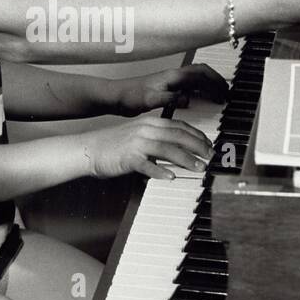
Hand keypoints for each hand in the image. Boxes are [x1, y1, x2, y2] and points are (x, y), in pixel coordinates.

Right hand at [79, 114, 213, 179]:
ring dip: (186, 159)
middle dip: (198, 146)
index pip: (180, 126)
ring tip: (199, 167)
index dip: (197, 136)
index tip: (209, 145)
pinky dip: (161, 171)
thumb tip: (178, 147)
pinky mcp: (128, 158)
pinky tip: (171, 177)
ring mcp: (136, 143)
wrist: (88, 149)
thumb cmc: (113, 145)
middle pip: (178, 136)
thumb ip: (157, 138)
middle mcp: (145, 130)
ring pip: (168, 149)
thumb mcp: (138, 134)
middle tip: (210, 157)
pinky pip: (147, 165)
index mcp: (149, 123)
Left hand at [112, 64, 228, 114]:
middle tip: (226, 94)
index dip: (215, 81)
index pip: (201, 73)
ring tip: (218, 98)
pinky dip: (199, 92)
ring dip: (209, 86)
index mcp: (173, 76)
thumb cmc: (130, 96)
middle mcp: (174, 76)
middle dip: (216, 82)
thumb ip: (169, 99)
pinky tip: (199, 101)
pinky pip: (189, 87)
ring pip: (196, 79)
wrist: (116, 97)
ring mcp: (171, 82)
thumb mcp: (150, 100)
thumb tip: (187, 99)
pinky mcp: (167, 89)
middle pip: (202, 73)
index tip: (225, 92)